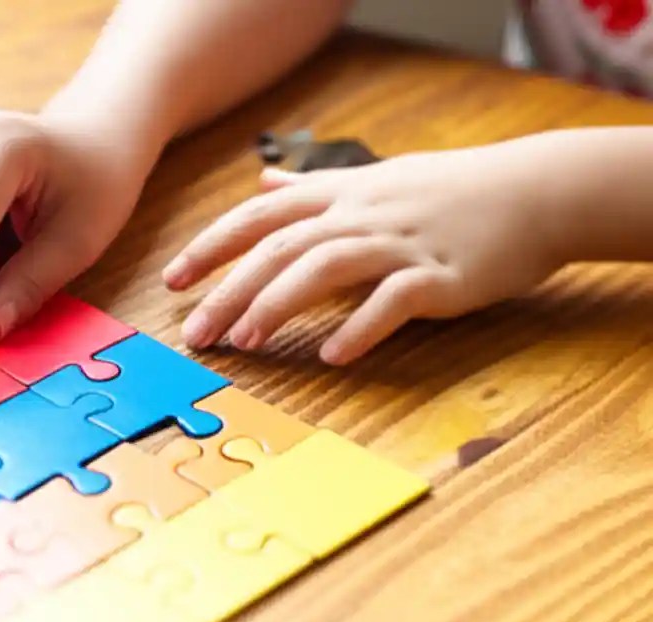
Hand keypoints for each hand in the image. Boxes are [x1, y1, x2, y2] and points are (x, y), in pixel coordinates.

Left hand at [163, 141, 567, 363]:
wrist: (535, 192)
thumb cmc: (448, 191)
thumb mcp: (374, 178)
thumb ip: (314, 189)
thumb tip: (264, 184)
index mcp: (340, 194)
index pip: (259, 217)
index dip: (212, 247)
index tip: (173, 280)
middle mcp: (360, 215)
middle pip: (279, 249)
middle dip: (229, 291)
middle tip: (195, 334)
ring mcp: (400, 243)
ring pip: (324, 268)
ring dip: (278, 305)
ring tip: (245, 342)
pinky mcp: (440, 275)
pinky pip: (393, 300)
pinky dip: (360, 327)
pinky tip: (332, 356)